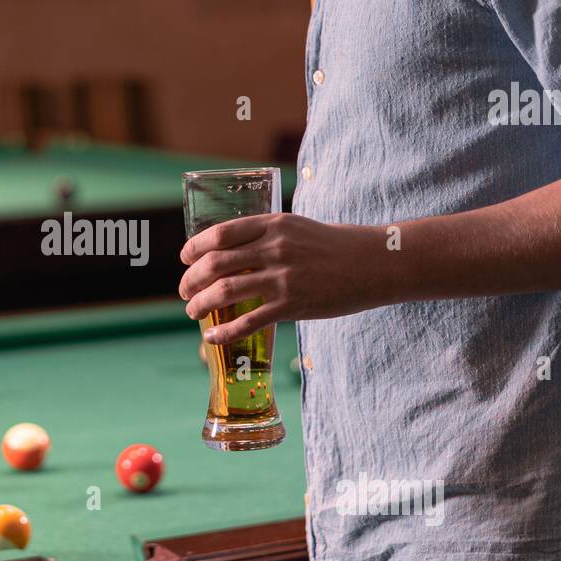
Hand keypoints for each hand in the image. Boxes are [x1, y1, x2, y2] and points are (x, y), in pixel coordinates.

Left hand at [178, 213, 390, 343]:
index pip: (220, 234)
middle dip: (191, 279)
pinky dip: (224, 330)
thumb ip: (268, 237)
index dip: (195, 247)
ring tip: (191, 311)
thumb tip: (235, 254)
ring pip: (225, 291)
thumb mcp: (298, 228)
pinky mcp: (293, 305)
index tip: (185, 258)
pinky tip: (212, 336)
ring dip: (200, 303)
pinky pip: (249, 320)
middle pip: (215, 263)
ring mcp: (283, 277)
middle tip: (184, 290)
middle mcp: (274, 248)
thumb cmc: (337, 245)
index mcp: (273, 224)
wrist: (376, 263)